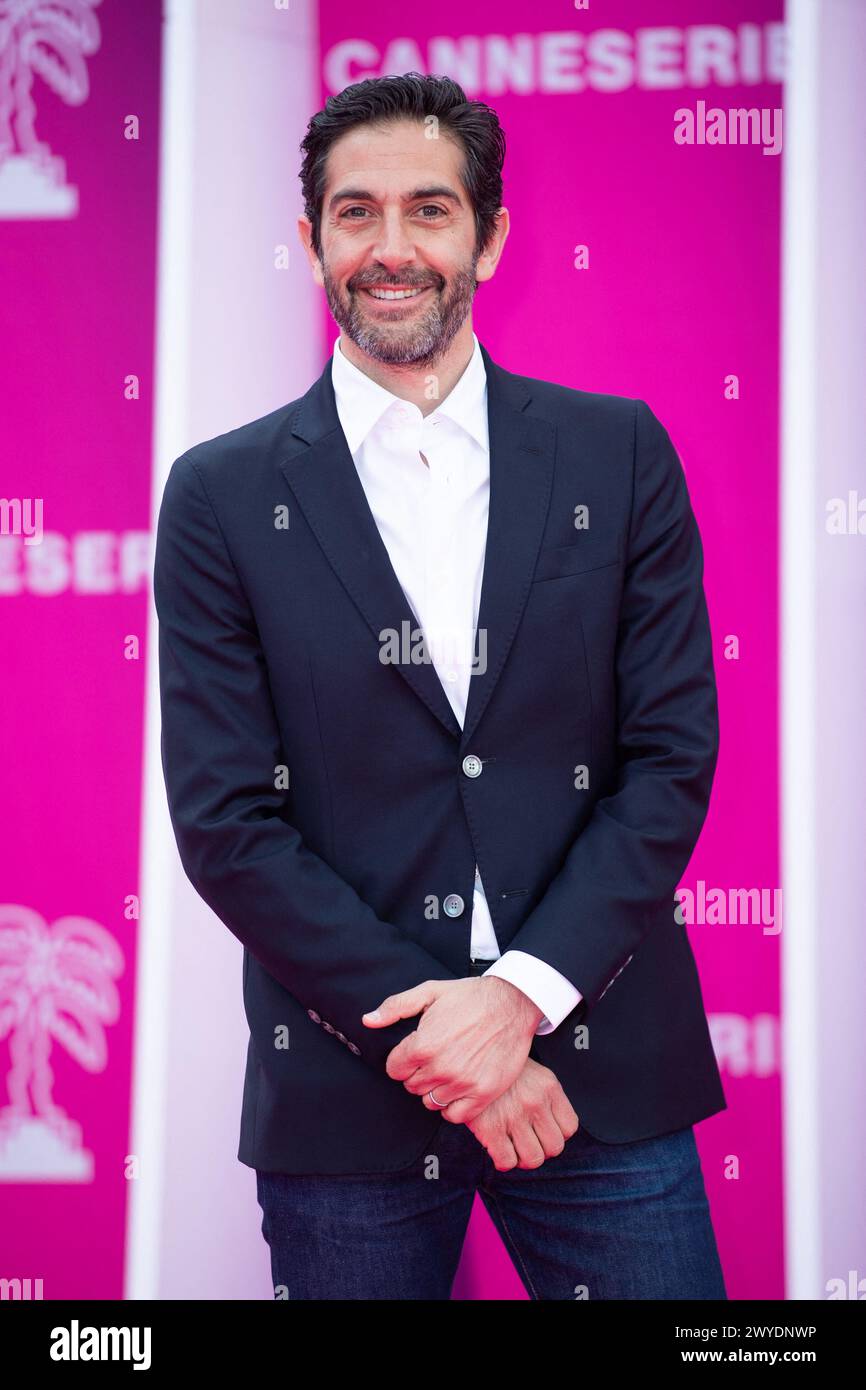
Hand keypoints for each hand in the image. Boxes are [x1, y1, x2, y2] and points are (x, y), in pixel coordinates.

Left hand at [362, 976, 543, 1124]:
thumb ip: (395, 1007)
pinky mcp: (483, 1093)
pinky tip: (457, 1089)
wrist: (512, 1003)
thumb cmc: (471, 996)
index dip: (401, 1060)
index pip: (394, 1070)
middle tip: (432, 1059)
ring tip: (446, 1072)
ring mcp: (463, 1083)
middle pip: (411, 1086)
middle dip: (417, 1074)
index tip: (412, 1054)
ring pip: (431, 1102)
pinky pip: (455, 1116)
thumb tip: (368, 1021)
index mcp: (424, 1045)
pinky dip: (452, 1107)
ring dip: (434, 1089)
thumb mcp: (430, 992)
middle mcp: (441, 1068)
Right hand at [468, 1057, 578, 1171]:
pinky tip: (498, 1148)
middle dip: (541, 1149)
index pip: (569, 1127)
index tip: (545, 1133)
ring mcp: (514, 1115)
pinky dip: (504, 1160)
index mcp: (548, 1086)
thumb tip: (553, 1125)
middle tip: (528, 1142)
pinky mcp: (490, 1127)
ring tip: (513, 1147)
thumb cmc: (500, 1069)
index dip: (557, 1134)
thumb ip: (546, 1096)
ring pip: (533, 1159)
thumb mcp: (532, 1072)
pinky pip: (507, 1161)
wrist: (468, 1057)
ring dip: (523, 1158)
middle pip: (554, 1147)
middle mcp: (535, 1102)